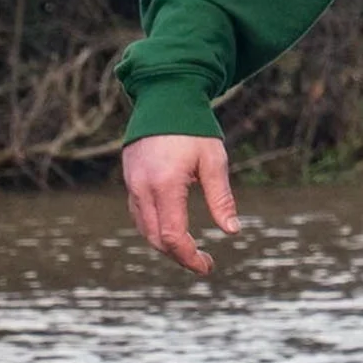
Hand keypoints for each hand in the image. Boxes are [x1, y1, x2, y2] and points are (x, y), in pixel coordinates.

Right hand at [123, 134, 239, 275]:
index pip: (173, 237)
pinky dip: (154, 228)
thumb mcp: (214, 161)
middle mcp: (143, 188)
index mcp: (165, 185)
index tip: (208, 266)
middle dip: (179, 256)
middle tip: (204, 262)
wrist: (165, 96)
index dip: (190, 258)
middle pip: (156, 239)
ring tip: (190, 250)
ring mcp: (132, 184)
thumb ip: (221, 198)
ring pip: (144, 229)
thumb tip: (232, 231)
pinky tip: (172, 229)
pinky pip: (138, 214)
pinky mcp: (130, 178)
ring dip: (166, 245)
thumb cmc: (194, 128)